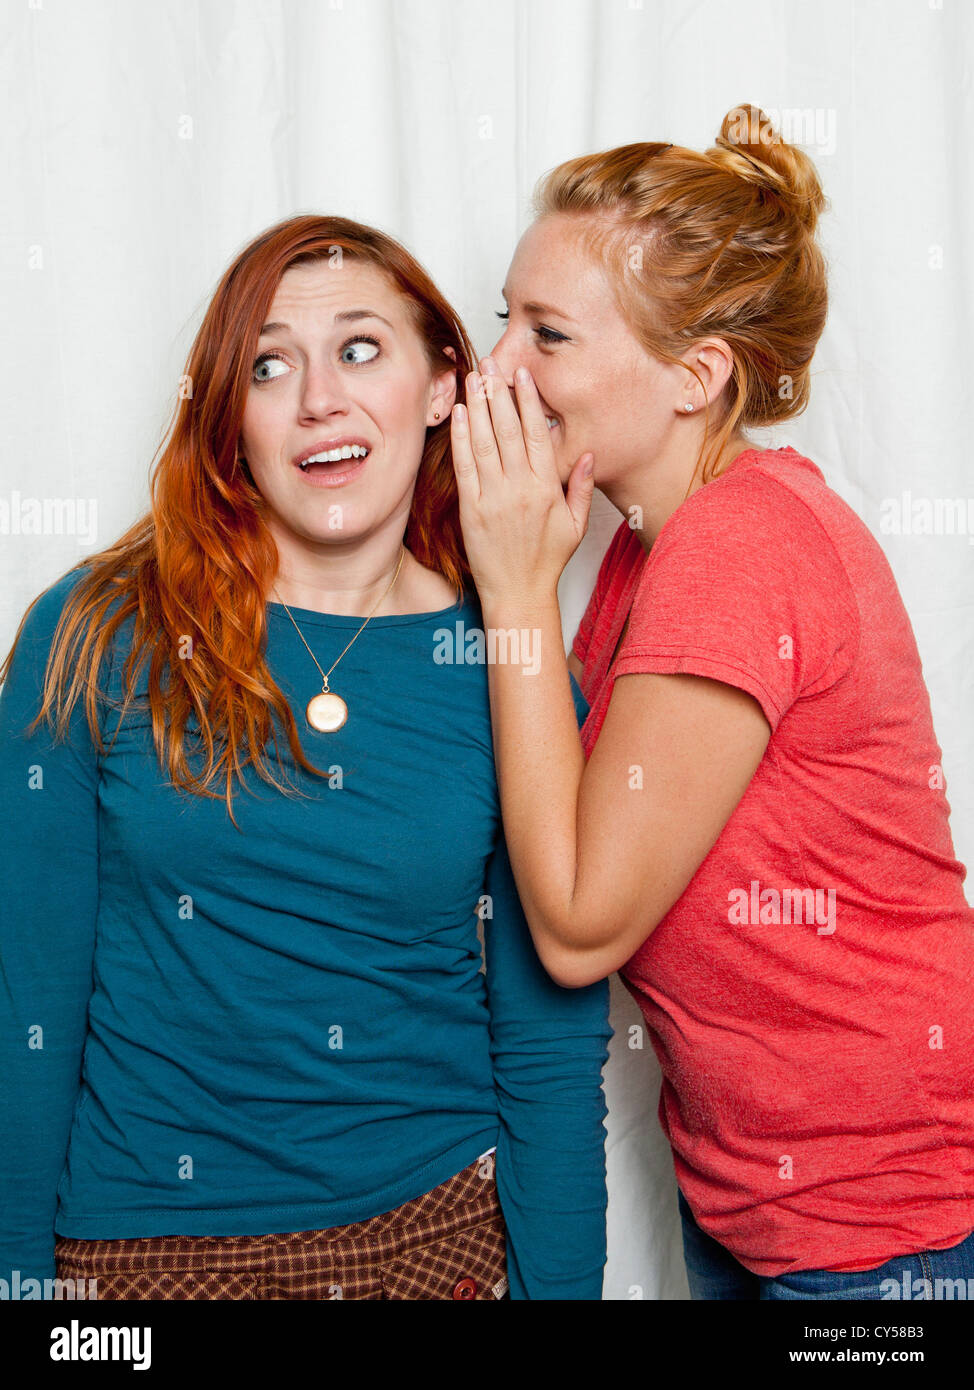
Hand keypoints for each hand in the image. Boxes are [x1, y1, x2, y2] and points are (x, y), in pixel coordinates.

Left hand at [450, 358, 593, 609]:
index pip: (537, 434)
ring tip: (473, 378)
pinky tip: (459, 415)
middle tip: (491, 363)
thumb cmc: (547, 561)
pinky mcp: (470, 510)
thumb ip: (580, 486)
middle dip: (498, 393)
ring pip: (484, 443)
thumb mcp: (576, 525)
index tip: (521, 375)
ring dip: (478, 407)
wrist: (518, 594)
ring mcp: (492, 498)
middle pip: (508, 430)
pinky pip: (464, 467)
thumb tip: (585, 452)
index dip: (528, 401)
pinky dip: (461, 438)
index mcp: (546, 488)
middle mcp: (519, 488)